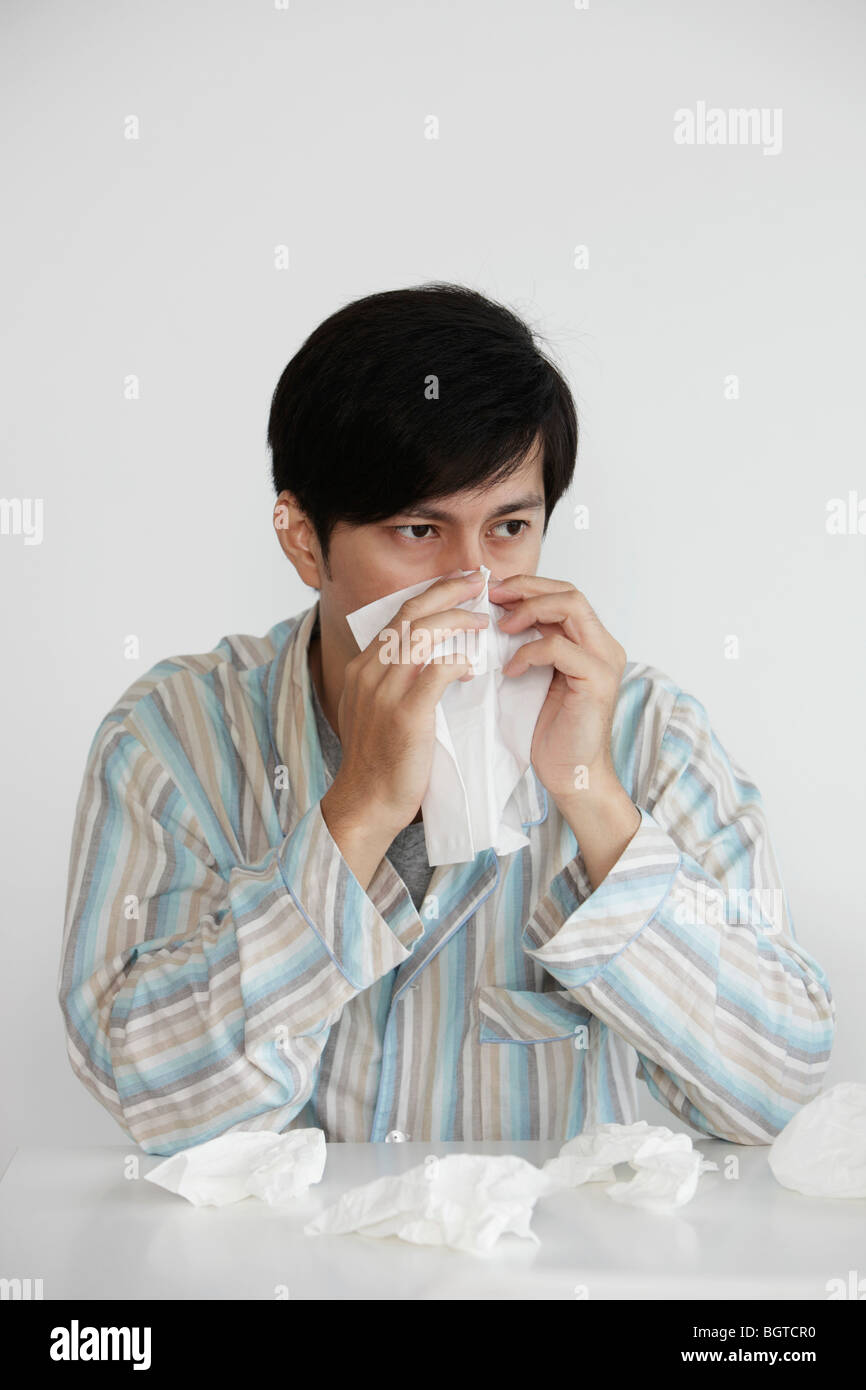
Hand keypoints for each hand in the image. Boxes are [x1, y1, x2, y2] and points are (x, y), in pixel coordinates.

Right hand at [321, 571, 488, 880]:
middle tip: (479, 582)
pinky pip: (436, 672)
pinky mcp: (405, 714)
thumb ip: (395, 681)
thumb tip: (428, 659)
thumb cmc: (379, 761)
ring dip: (458, 622)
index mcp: (362, 668)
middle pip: (411, 613)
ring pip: (423, 634)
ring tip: (484, 622)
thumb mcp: (376, 710)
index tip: (459, 585)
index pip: (399, 615)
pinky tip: (474, 668)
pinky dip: (458, 662)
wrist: (366, 803)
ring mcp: (384, 692)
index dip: (432, 595)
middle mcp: (369, 672)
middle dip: (448, 592)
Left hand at [488, 573, 628, 810]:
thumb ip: (530, 644)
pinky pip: (559, 647)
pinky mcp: (597, 680)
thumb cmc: (550, 731)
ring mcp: (604, 661)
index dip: (529, 585)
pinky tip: (510, 670)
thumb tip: (499, 613)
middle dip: (527, 588)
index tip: (493, 591)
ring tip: (502, 627)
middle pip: (569, 592)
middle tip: (493, 596)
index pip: (564, 594)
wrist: (570, 773)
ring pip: (570, 607)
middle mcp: (604, 645)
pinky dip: (529, 652)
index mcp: (591, 642)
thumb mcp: (535, 677)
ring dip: (530, 610)